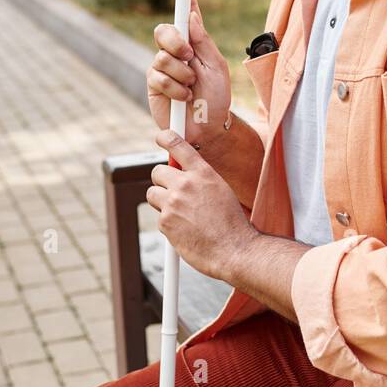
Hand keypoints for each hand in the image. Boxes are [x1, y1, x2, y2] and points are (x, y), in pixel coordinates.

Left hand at [146, 129, 255, 279]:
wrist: (234, 250)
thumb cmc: (232, 223)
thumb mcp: (221, 190)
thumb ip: (201, 180)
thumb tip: (183, 175)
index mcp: (203, 173)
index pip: (178, 146)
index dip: (166, 138)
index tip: (161, 137)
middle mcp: (186, 184)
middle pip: (157, 172)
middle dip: (162, 181)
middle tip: (172, 192)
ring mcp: (173, 203)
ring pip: (152, 194)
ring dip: (161, 202)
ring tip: (180, 214)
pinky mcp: (165, 222)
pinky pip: (159, 217)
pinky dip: (168, 224)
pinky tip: (186, 230)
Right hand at [147, 0, 231, 148]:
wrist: (208, 129)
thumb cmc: (217, 98)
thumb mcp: (217, 67)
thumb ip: (204, 42)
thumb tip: (191, 17)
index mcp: (195, 42)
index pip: (186, 13)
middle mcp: (176, 51)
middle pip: (164, 30)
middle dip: (176, 43)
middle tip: (190, 57)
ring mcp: (162, 67)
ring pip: (163, 57)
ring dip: (182, 74)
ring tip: (192, 88)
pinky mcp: (153, 84)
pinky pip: (159, 76)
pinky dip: (175, 88)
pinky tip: (183, 98)